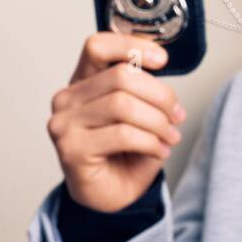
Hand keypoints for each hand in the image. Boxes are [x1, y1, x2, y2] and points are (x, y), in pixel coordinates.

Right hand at [47, 33, 186, 211]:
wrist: (109, 194)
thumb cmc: (123, 153)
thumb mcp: (139, 114)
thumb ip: (143, 90)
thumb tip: (164, 76)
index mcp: (83, 82)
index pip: (98, 47)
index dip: (132, 46)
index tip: (162, 60)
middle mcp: (67, 99)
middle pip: (121, 77)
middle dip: (160, 96)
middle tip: (177, 116)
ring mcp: (65, 124)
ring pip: (123, 105)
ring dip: (157, 122)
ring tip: (170, 136)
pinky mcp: (71, 149)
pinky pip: (122, 135)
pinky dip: (150, 142)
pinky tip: (159, 150)